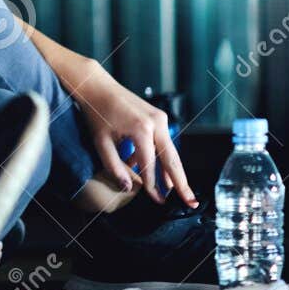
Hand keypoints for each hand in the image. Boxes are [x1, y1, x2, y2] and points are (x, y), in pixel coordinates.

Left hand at [66, 60, 196, 206]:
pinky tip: (166, 175)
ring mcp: (160, 118)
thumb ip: (114, 166)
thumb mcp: (100, 141)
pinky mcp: (159, 117)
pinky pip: (165, 142)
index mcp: (140, 129)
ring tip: (182, 193)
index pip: (149, 165)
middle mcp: (155, 123)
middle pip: (172, 159)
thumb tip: (128, 188)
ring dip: (175, 173)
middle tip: (191, 203)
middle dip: (182, 183)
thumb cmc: (97, 113)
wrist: (98, 86)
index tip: (157, 200)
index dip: (153, 185)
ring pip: (171, 151)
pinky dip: (165, 159)